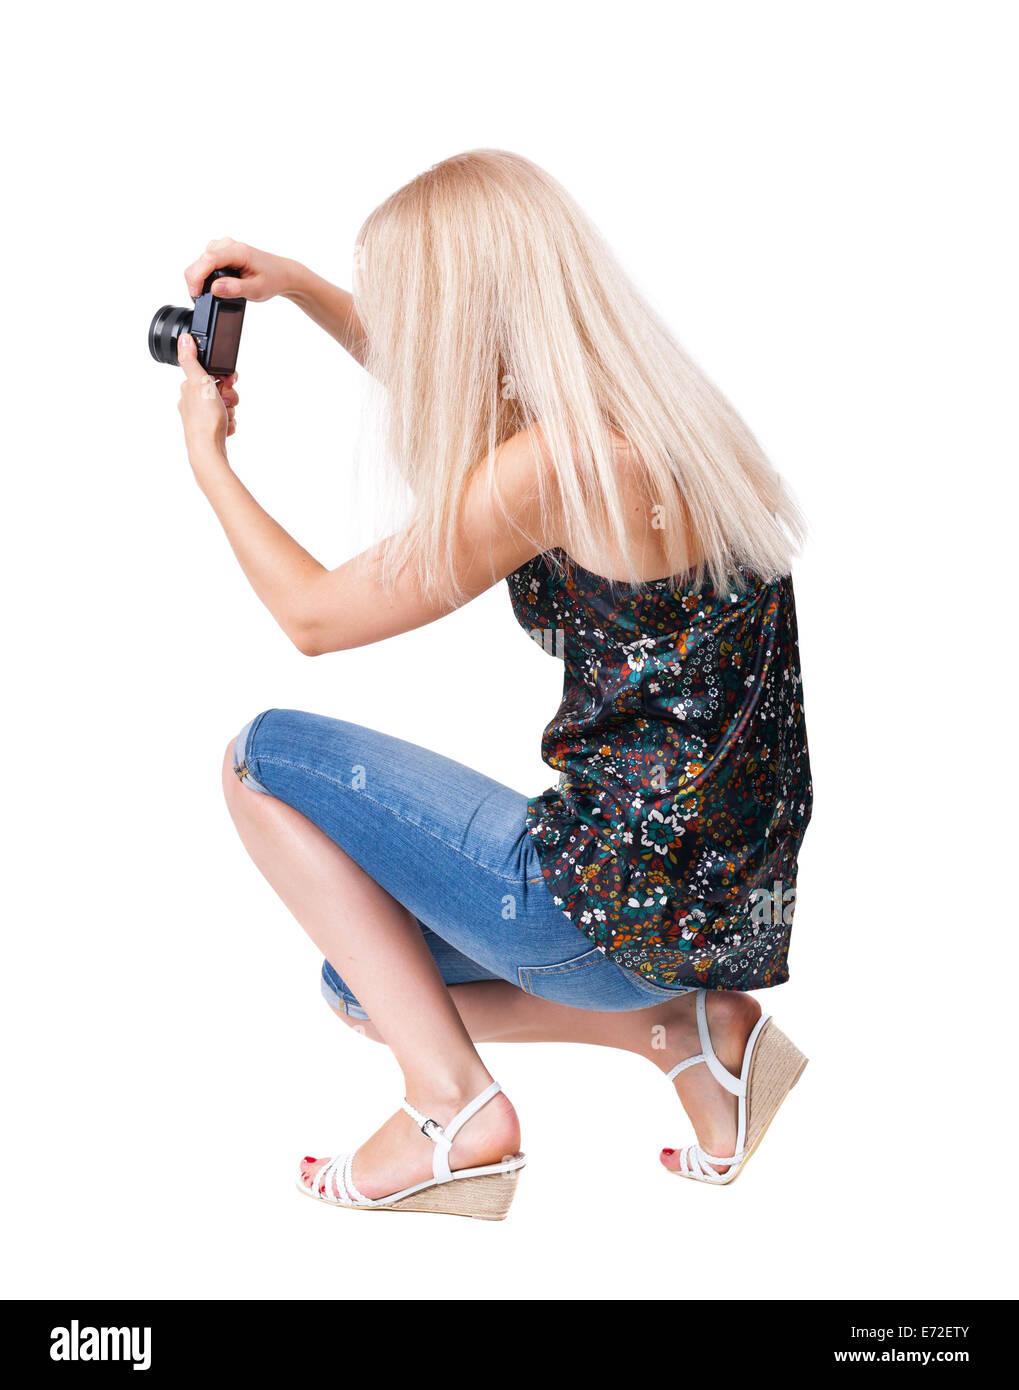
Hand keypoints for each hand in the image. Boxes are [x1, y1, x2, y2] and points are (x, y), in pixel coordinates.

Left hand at [177, 332, 238, 458]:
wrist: (208, 450)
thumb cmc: (203, 419)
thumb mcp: (199, 382)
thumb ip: (191, 360)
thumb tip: (184, 339)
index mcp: (189, 388)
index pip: (210, 374)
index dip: (223, 377)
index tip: (227, 383)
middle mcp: (192, 402)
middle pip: (220, 390)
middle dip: (229, 396)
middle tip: (226, 402)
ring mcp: (201, 417)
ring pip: (225, 406)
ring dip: (230, 410)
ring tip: (226, 417)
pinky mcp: (210, 430)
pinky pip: (226, 420)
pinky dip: (230, 423)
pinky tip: (226, 427)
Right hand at [184, 237, 293, 302]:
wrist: (280, 273)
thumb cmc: (272, 279)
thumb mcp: (256, 290)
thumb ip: (235, 289)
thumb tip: (215, 288)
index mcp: (238, 251)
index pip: (209, 259)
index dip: (197, 277)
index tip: (196, 294)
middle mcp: (228, 244)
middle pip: (201, 259)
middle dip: (196, 280)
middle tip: (201, 298)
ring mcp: (224, 246)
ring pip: (200, 260)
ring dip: (199, 277)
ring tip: (208, 293)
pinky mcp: (221, 251)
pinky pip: (205, 260)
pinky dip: (203, 274)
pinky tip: (211, 284)